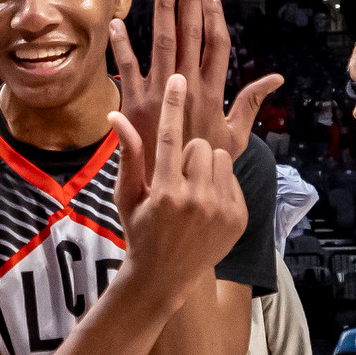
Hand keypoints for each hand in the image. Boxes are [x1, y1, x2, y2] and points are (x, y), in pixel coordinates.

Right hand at [108, 73, 245, 299]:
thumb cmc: (139, 229)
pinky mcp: (238, 218)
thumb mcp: (127, 195)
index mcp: (165, 193)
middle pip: (201, 146)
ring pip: (220, 158)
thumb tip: (116, 115)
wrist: (163, 276)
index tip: (178, 78)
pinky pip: (232, 178)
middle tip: (176, 177)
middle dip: (189, 154)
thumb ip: (128, 154)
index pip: (171, 138)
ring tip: (191, 190)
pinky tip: (204, 207)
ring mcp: (221, 211)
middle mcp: (196, 201)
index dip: (173, 105)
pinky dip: (220, 185)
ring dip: (206, 167)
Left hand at [109, 0, 282, 161]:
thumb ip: (251, 104)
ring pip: (161, 43)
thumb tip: (276, 79)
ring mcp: (159, 94)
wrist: (172, 193)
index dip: (214, 16)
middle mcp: (186, 89)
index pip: (216, 46)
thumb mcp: (235, 137)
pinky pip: (126, 70)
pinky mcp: (134, 105)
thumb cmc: (205, 164)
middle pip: (190, 34)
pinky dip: (121, 46)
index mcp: (212, 94)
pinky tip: (116, 22)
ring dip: (162, 9)